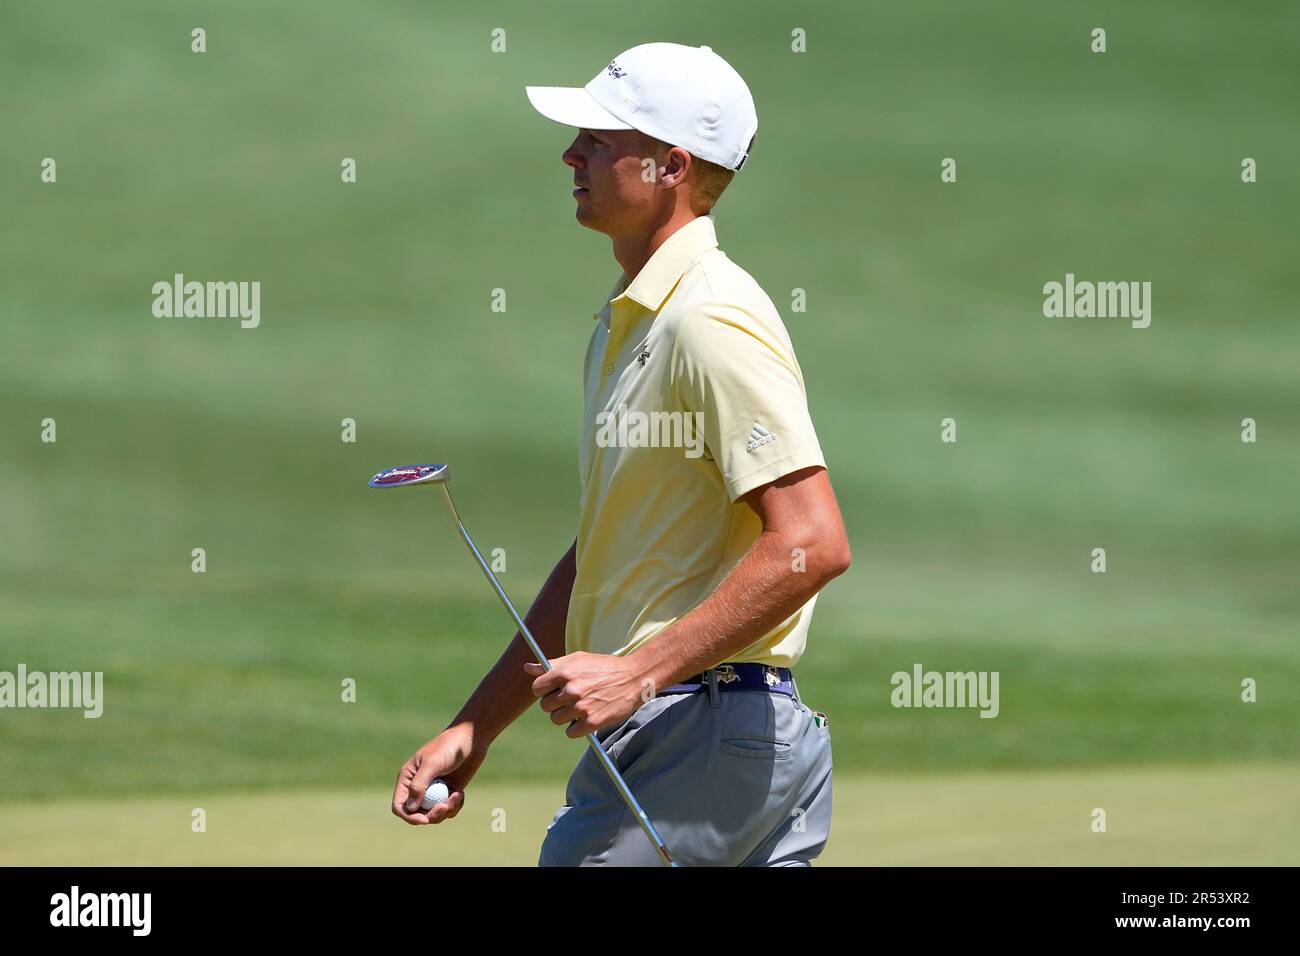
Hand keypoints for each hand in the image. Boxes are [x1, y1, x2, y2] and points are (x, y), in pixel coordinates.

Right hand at [391, 723, 485, 825]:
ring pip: (433, 814)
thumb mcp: (432, 764)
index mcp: (408, 778)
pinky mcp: (448, 792)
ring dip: (446, 810)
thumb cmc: (449, 746)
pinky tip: (461, 793)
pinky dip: (455, 806)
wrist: (471, 739)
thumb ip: (419, 785)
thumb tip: (410, 808)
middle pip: (417, 814)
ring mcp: (434, 791)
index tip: (424, 820)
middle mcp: (418, 786)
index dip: (409, 816)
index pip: (399, 805)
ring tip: (457, 795)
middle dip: (432, 815)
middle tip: (446, 806)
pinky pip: (447, 810)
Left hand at [524, 652, 653, 737]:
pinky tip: (585, 718)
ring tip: (579, 707)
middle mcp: (571, 690)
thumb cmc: (603, 667)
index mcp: (565, 672)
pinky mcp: (592, 722)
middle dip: (555, 703)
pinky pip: (570, 732)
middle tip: (569, 699)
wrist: (634, 677)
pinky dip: (576, 728)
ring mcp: (582, 707)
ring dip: (565, 716)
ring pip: (556, 719)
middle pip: (545, 706)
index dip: (544, 690)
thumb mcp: (578, 660)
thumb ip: (552, 665)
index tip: (553, 690)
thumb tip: (527, 667)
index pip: (537, 688)